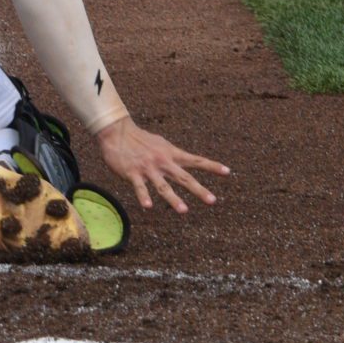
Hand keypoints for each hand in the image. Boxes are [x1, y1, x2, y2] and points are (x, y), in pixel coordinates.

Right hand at [92, 119, 227, 212]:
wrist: (116, 132)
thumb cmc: (140, 139)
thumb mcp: (161, 144)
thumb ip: (173, 154)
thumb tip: (185, 160)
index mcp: (171, 154)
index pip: (195, 160)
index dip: (211, 166)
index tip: (227, 172)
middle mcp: (163, 162)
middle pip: (184, 177)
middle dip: (199, 190)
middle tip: (212, 200)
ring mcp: (148, 168)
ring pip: (163, 186)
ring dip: (174, 199)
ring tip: (184, 211)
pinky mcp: (133, 173)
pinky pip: (140, 187)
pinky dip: (144, 197)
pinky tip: (148, 207)